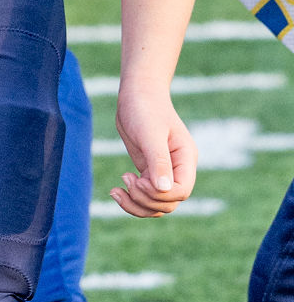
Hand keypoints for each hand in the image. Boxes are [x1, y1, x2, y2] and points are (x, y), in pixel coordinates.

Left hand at [111, 86, 196, 216]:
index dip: (160, 194)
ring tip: (117, 191)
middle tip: (126, 180)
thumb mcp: (151, 135)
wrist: (137, 96)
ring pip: (156, 205)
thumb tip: (163, 189)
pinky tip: (116, 190)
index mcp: (186, 159)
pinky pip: (145, 197)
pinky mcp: (149, 172)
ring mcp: (164, 173)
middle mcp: (178, 169)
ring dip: (136, 205)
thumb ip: (158, 161)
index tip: (139, 180)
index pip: (182, 191)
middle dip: (145, 200)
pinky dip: (131, 199)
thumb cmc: (146, 110)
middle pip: (168, 203)